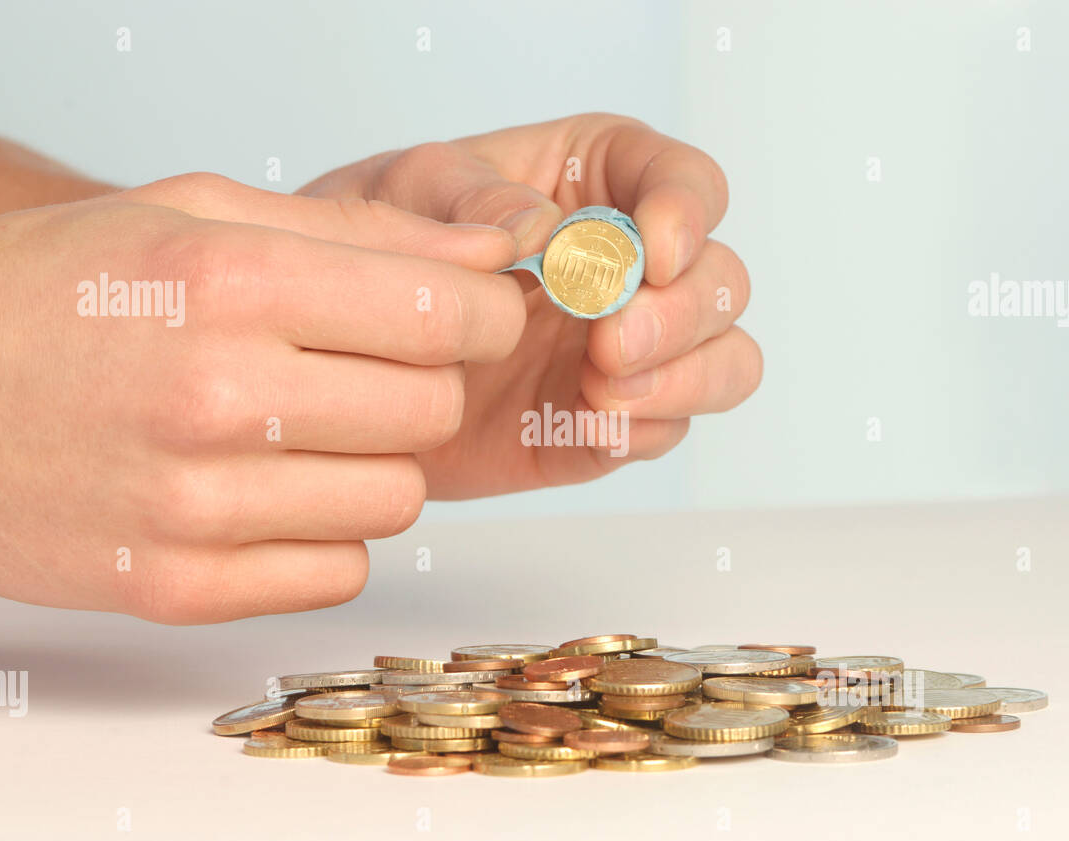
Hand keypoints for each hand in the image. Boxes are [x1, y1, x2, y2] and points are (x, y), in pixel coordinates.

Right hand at [0, 174, 524, 621]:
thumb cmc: (54, 294)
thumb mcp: (193, 215)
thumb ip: (358, 232)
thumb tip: (494, 250)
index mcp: (229, 283)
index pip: (446, 313)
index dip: (482, 314)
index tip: (467, 315)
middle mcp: (219, 397)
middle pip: (434, 409)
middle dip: (421, 384)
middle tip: (356, 370)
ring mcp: (199, 506)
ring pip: (400, 499)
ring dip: (374, 462)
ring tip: (302, 433)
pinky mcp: (183, 588)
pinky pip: (341, 570)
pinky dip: (325, 533)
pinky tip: (267, 493)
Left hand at [299, 113, 758, 498]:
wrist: (342, 361)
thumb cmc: (376, 252)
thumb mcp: (400, 195)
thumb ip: (464, 196)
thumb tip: (533, 221)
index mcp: (597, 183)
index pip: (687, 183)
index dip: (689, 215)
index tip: (652, 254)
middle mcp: (631, 266)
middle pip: (723, 280)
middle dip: (683, 314)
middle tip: (612, 343)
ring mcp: (629, 348)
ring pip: (727, 360)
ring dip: (686, 376)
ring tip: (604, 388)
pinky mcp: (608, 419)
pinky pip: (671, 427)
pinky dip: (647, 429)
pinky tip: (593, 422)